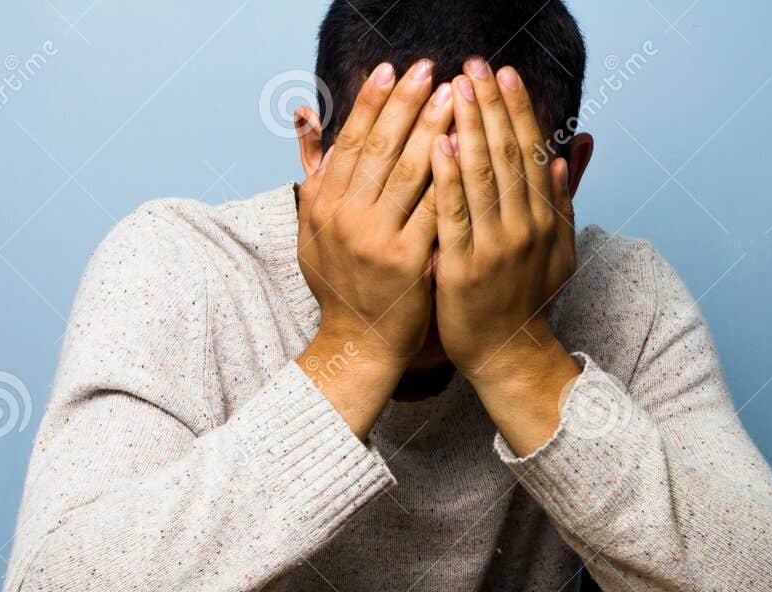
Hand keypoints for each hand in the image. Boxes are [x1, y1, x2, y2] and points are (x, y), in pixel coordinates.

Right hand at [296, 60, 453, 438]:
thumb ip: (314, 168)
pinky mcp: (406, 262)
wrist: (358, 342)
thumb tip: (302, 113)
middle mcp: (344, 218)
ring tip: (457, 97)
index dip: (372, 102)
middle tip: (433, 70)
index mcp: (322, 203)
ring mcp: (374, 240)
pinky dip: (452, 178)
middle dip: (408, 104)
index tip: (394, 69)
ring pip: (409, 172)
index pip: (350, 140)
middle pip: (380, 147)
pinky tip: (470, 151)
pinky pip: (434, 210)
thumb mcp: (313, 225)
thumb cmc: (341, 282)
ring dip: (435, 129)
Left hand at [431, 60, 580, 452]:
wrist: (508, 355)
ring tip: (452, 89)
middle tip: (471, 66)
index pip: (530, 150)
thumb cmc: (526, 301)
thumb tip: (565, 152)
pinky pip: (454, 214)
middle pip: (506, 154)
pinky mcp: (464, 268)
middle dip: (488, 106)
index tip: (503, 73)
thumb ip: (561, 201)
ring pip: (482, 177)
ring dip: (467, 128)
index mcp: (544, 218)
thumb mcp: (557, 250)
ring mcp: (495, 248)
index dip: (516, 109)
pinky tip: (438, 144)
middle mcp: (524, 228)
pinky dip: (448, 177)